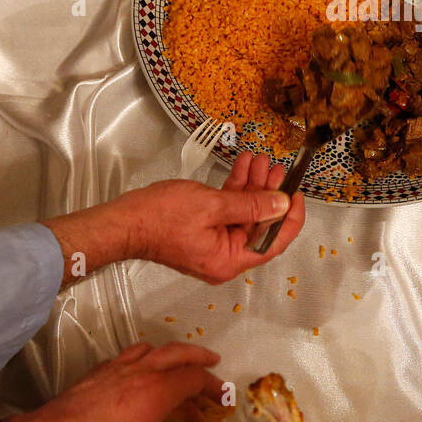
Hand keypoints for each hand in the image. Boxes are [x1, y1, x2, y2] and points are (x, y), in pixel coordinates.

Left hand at [5, 342, 222, 421]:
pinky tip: (135, 369)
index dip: (213, 384)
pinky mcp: (92, 376)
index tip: (221, 394)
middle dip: (197, 355)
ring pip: (148, 348)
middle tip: (211, 360)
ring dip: (167, 352)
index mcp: (157, 390)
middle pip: (176, 353)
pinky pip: (122, 357)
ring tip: (176, 359)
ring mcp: (113, 371)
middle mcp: (138, 372)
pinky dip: (138, 358)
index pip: (196, 378)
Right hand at [100, 152, 304, 283]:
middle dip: (269, 193)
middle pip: (259, 225)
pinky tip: (242, 167)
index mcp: (230, 260)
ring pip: (244, 213)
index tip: (298, 195)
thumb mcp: (212, 206)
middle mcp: (225, 257)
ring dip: (253, 186)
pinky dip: (235, 189)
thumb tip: (281, 204)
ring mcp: (214, 244)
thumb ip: (251, 204)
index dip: (290, 218)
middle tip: (277, 169)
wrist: (124, 220)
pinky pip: (227, 210)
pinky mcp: (203, 231)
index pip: (273, 242)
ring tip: (261, 161)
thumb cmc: (159, 219)